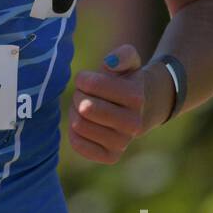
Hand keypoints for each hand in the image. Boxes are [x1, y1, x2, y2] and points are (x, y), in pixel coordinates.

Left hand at [68, 43, 151, 164]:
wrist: (138, 110)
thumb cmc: (125, 82)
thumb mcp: (130, 62)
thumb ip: (123, 55)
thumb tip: (110, 64)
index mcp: (136, 97)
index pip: (90, 84)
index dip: (83, 79)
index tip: (86, 80)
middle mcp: (133, 123)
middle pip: (84, 106)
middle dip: (78, 96)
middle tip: (84, 95)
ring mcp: (123, 143)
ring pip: (78, 124)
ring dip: (75, 113)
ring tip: (85, 108)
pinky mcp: (111, 157)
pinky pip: (78, 144)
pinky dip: (74, 132)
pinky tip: (85, 124)